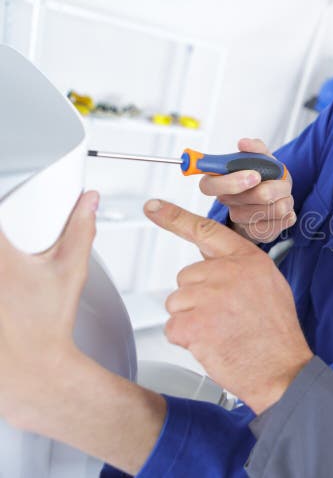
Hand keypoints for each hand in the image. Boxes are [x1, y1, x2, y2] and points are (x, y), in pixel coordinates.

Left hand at [0, 191, 97, 427]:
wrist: (30, 365)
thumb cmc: (46, 323)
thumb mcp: (70, 270)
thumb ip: (81, 230)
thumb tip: (88, 203)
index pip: (1, 214)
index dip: (9, 218)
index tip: (16, 216)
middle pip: (0, 236)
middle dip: (9, 239)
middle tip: (21, 261)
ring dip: (6, 264)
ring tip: (16, 280)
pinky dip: (3, 280)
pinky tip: (10, 294)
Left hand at [144, 198, 312, 413]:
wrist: (282, 369)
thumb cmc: (275, 334)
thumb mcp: (267, 286)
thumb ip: (238, 269)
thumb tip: (210, 262)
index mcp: (248, 260)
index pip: (206, 231)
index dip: (174, 217)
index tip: (153, 207)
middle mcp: (229, 272)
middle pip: (186, 278)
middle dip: (197, 300)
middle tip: (224, 319)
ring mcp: (212, 296)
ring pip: (177, 303)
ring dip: (191, 320)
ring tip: (221, 332)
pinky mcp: (196, 323)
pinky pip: (173, 327)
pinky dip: (187, 340)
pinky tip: (212, 343)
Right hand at [199, 138, 295, 242]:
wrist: (276, 197)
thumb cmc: (265, 176)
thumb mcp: (262, 157)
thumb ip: (255, 148)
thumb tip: (244, 143)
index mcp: (219, 182)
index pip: (210, 186)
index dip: (231, 182)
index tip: (254, 175)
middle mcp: (227, 203)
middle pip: (250, 199)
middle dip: (273, 188)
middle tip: (281, 183)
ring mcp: (242, 221)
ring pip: (270, 211)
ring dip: (284, 199)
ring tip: (283, 194)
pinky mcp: (257, 234)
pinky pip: (279, 224)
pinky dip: (288, 213)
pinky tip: (283, 207)